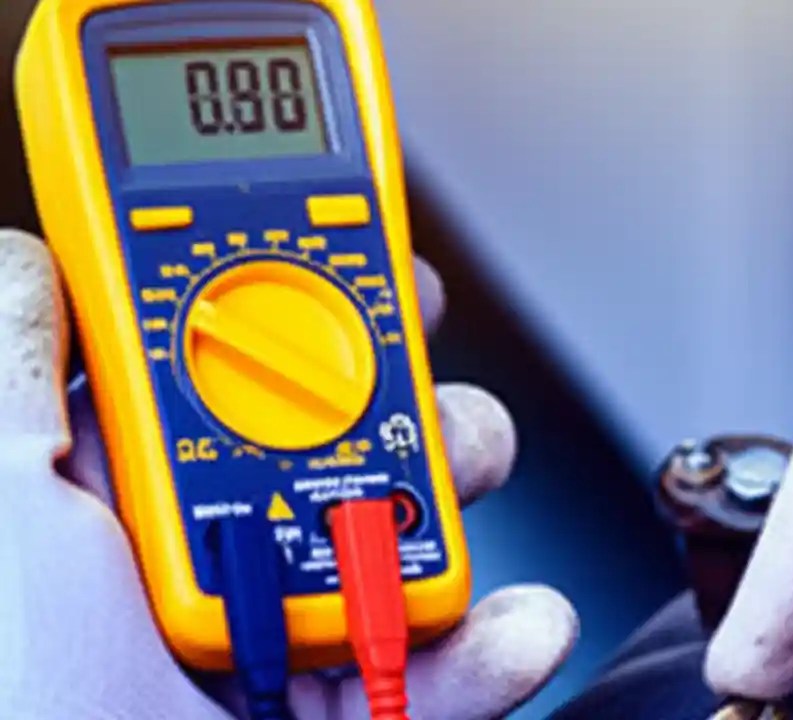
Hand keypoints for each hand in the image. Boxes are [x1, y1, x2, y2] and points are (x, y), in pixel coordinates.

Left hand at [0, 229, 577, 718]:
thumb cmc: (27, 709)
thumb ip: (16, 366)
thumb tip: (34, 258)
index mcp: (120, 488)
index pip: (217, 351)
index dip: (295, 285)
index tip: (358, 245)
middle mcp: (216, 546)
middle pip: (345, 425)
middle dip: (407, 391)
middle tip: (421, 373)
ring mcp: (293, 623)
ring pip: (420, 525)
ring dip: (467, 511)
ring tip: (459, 513)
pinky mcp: (358, 700)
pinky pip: (454, 655)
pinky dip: (499, 644)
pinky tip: (510, 628)